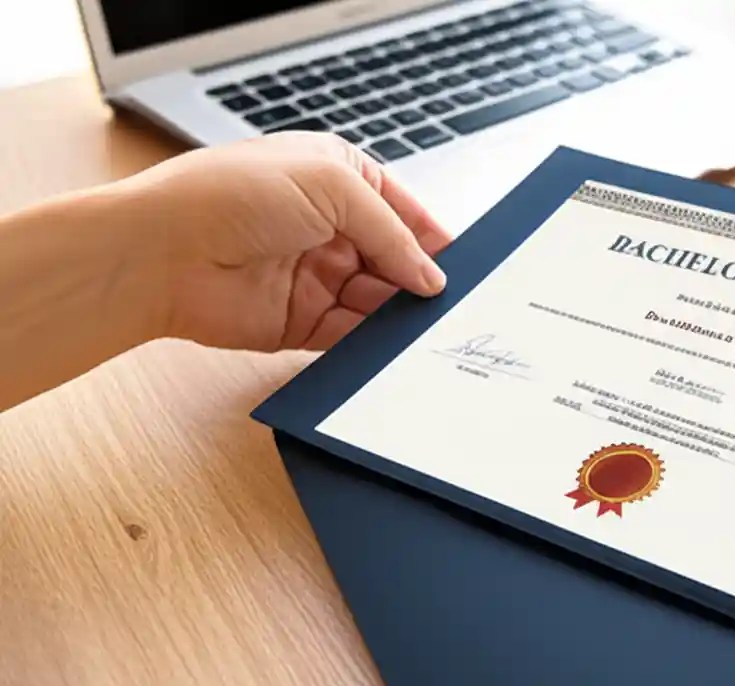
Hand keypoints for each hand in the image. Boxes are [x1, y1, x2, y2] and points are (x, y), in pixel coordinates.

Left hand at [125, 132, 449, 350]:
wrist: (159, 252)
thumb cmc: (228, 194)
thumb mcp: (331, 185)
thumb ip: (391, 232)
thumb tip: (429, 275)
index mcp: (337, 178)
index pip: (403, 212)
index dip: (432, 238)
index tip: (464, 263)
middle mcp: (328, 226)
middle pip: (395, 261)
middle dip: (420, 281)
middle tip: (451, 303)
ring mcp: (315, 275)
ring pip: (377, 301)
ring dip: (399, 314)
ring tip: (427, 327)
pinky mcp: (300, 321)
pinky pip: (350, 336)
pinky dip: (372, 342)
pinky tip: (392, 346)